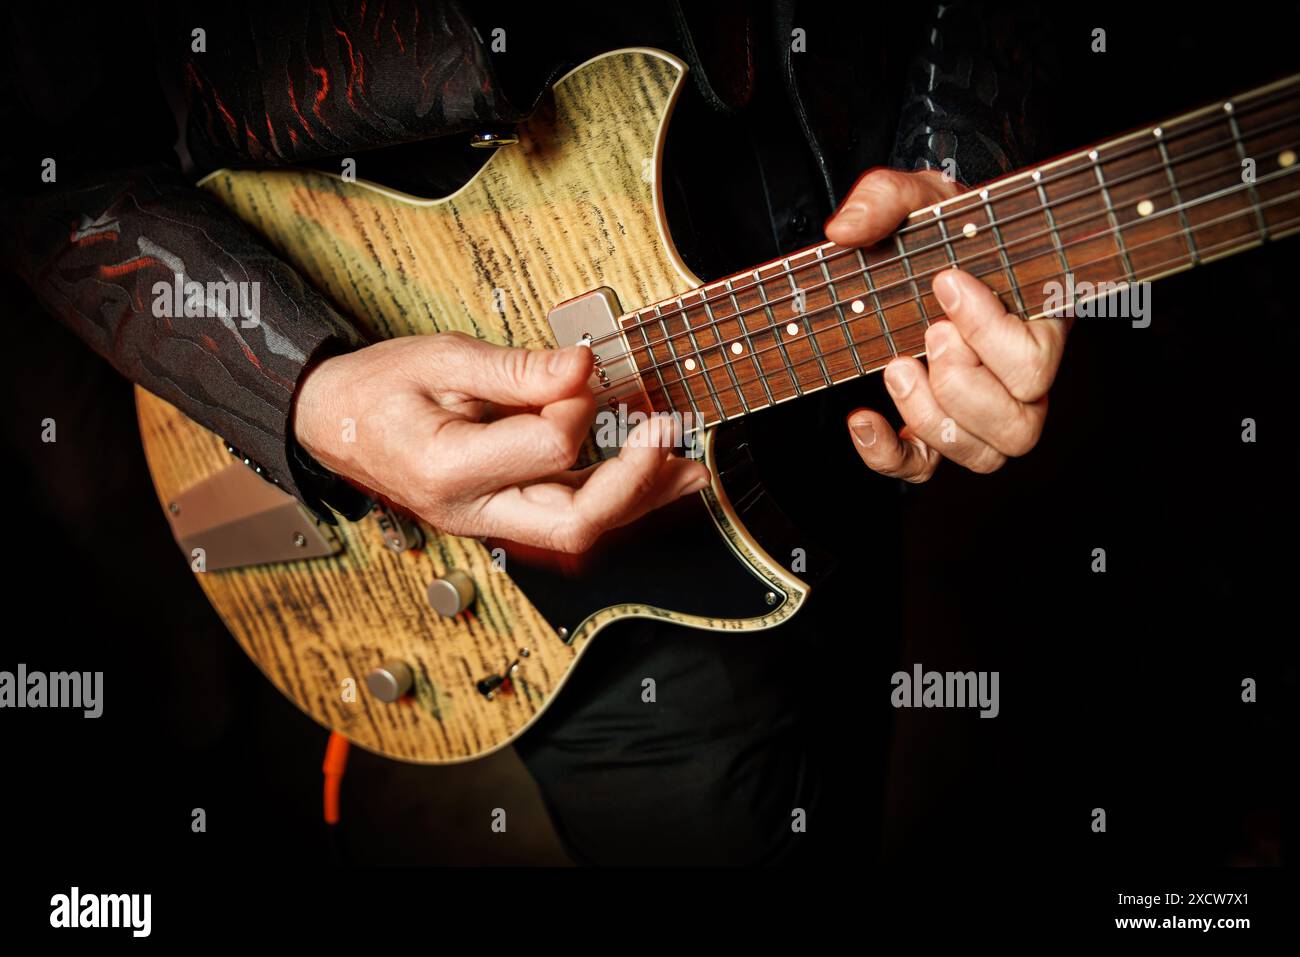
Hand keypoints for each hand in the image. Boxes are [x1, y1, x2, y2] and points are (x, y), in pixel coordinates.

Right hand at [292, 333, 709, 551]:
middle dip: (634, 480)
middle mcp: (473, 512)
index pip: (546, 450)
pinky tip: (660, 475)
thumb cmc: (378, 390)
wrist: (332, 424)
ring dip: (643, 497)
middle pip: (574, 522)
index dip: (577, 407)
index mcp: (449, 469)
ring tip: (692, 464)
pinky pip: (571, 518)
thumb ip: (516, 369)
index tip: (581, 370)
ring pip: (581, 529)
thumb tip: (584, 366)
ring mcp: (489, 523)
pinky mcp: (504, 517)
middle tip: (668, 429)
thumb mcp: (440, 359)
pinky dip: (621, 497)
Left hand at [825, 168, 1067, 481]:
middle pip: (1019, 420)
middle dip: (962, 380)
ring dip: (931, 416)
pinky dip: (887, 455)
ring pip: (983, 454)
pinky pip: (923, 468)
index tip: (946, 281)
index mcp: (1036, 324)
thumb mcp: (920, 199)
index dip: (989, 330)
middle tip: (928, 333)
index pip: (1035, 360)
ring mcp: (984, 413)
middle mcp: (1022, 380)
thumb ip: (887, 198)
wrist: (922, 258)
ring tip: (897, 366)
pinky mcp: (937, 434)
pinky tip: (861, 419)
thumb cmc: (942, 232)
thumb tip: (846, 229)